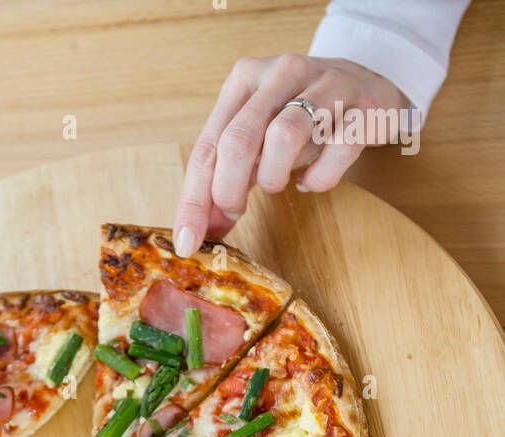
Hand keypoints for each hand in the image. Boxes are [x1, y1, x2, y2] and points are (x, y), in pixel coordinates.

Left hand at [173, 54, 408, 253]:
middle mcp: (281, 73)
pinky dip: (319, 178)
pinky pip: (335, 152)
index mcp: (245, 79)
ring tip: (277, 185)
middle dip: (228, 192)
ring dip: (272, 178)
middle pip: (238, 141)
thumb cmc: (302, 118)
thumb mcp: (258, 135)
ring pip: (284, 137)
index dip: (194, 199)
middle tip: (234, 214)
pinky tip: (311, 179)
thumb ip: (227, 173)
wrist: (369, 86)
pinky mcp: (361, 107)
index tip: (188, 241)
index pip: (208, 145)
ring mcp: (325, 86)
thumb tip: (200, 227)